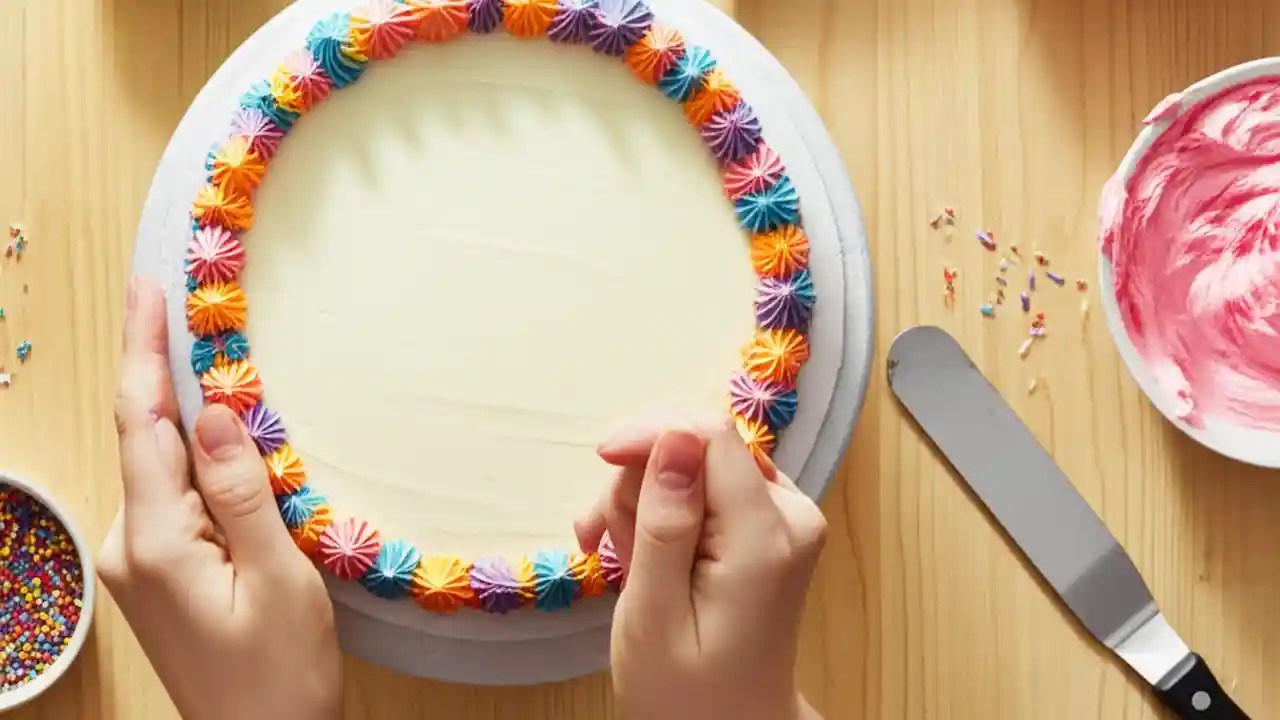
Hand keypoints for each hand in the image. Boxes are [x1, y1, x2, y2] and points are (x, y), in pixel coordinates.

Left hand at [98, 276, 341, 719]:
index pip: (141, 424)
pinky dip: (192, 459)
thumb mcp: (278, 579)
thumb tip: (217, 414)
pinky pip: (170, 497)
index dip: (143, 351)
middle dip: (160, 370)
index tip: (148, 290)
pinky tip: (220, 442)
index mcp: (155, 543)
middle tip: (176, 303)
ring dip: (183, 417)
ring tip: (212, 363)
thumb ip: (243, 492)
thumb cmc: (281, 676)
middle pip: (143, 438)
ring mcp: (135, 563)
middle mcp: (127, 547)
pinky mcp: (153, 575)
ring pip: (160, 467)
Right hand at [576, 415, 826, 719]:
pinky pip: (706, 486)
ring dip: (645, 499)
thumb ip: (666, 523)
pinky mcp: (768, 523)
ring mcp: (784, 517)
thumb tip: (676, 437)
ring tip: (621, 558)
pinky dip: (663, 510)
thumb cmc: (686, 693)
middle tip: (610, 540)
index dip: (650, 432)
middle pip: (699, 445)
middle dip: (643, 479)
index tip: (601, 460)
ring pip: (695, 462)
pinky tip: (636, 550)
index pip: (710, 435)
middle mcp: (790, 514)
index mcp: (767, 538)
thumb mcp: (655, 615)